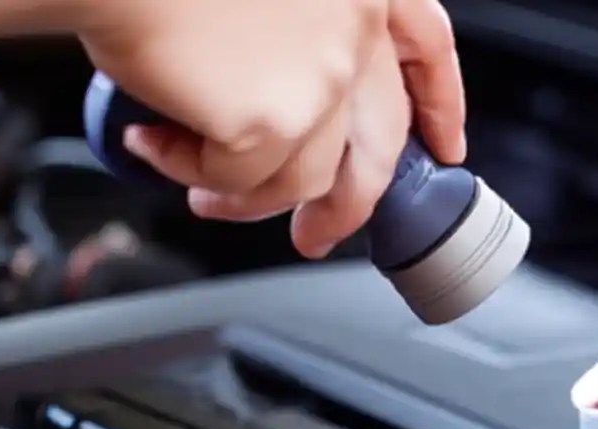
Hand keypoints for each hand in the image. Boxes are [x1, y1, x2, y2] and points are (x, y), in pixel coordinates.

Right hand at [78, 0, 465, 257]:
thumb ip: (298, 27)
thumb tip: (283, 96)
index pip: (427, 46)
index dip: (439, 102)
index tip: (443, 143)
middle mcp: (356, 27)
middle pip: (379, 140)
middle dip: (351, 202)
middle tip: (320, 232)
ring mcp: (323, 78)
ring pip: (307, 177)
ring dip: (252, 200)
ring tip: (204, 195)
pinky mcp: (273, 122)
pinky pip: (243, 181)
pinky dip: (194, 175)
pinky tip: (154, 149)